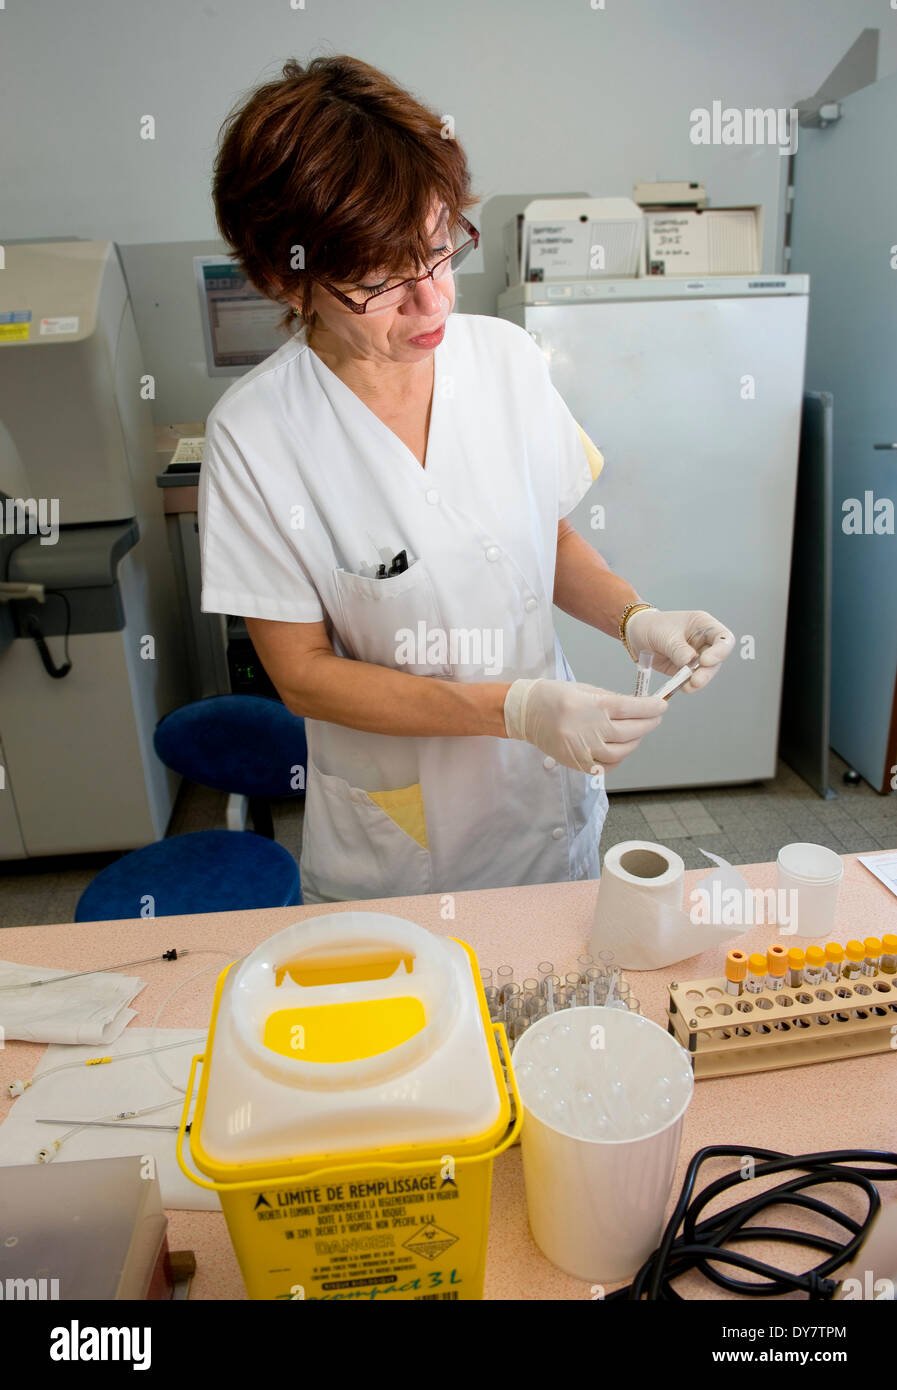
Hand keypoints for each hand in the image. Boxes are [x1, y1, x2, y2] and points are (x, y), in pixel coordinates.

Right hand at [504, 679, 667, 772]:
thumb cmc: (554, 696)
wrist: (525, 713)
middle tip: (655, 717)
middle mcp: (587, 729)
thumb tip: (638, 708)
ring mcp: (583, 750)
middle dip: (648, 723)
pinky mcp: (578, 763)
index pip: (630, 709)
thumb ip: (611, 700)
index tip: (661, 705)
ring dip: (636, 741)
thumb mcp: (584, 690)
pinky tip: (621, 746)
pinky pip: (607, 765)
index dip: (650, 708)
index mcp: (589, 706)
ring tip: (638, 732)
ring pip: (622, 751)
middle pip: (630, 731)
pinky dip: (620, 757)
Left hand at [624, 608, 734, 691]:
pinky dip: (688, 685)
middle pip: (716, 659)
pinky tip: (682, 688)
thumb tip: (690, 663)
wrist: (635, 634)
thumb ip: (678, 648)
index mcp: (703, 625)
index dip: (720, 651)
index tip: (705, 661)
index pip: (723, 638)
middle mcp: (703, 641)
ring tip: (688, 687)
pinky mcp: (685, 669)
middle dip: (707, 672)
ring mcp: (696, 656)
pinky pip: (691, 679)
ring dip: (699, 681)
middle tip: (696, 681)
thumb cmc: (651, 626)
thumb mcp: (664, 635)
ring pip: (705, 672)